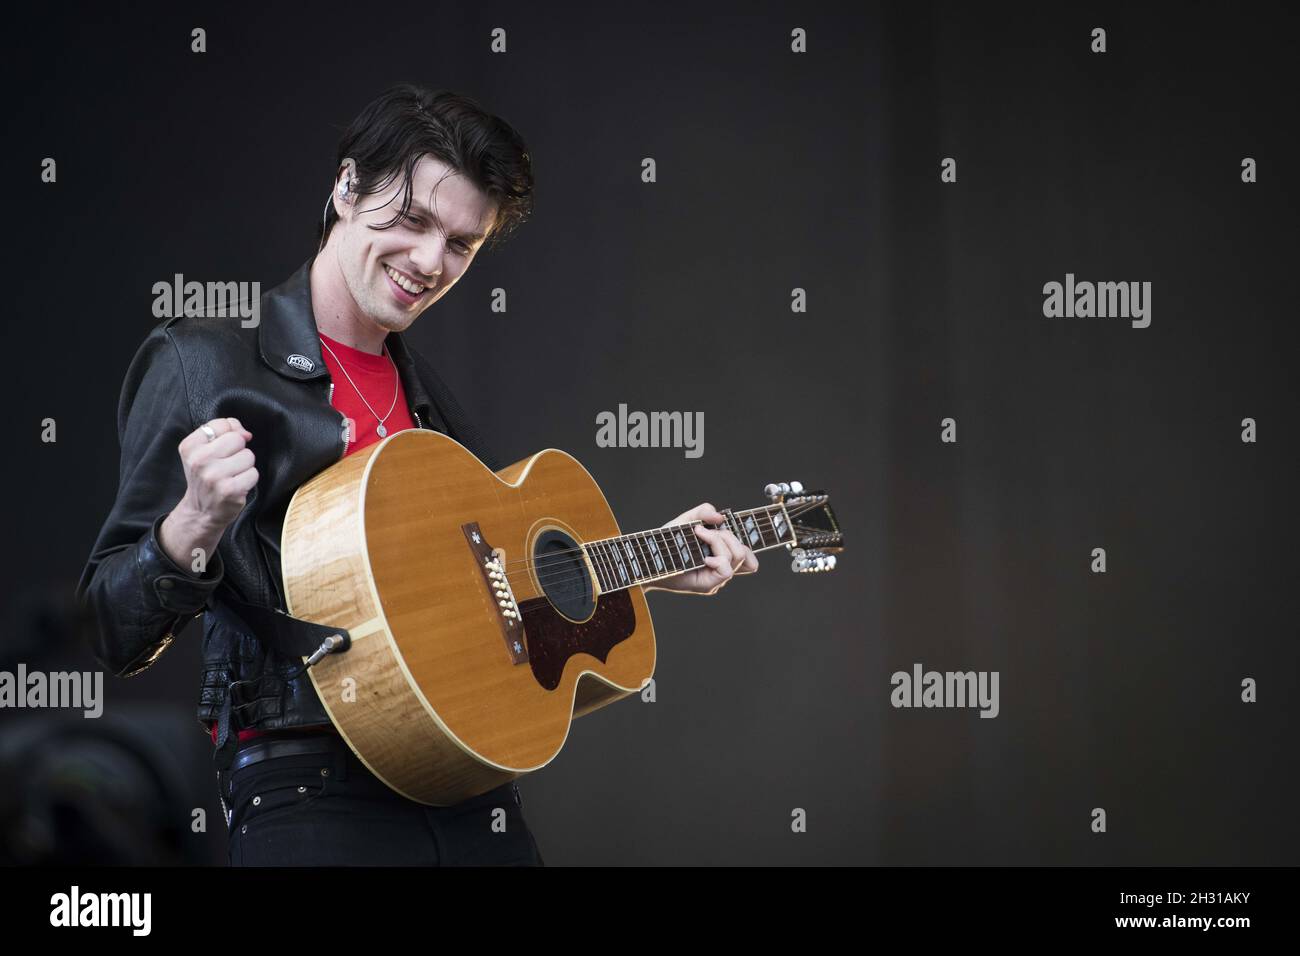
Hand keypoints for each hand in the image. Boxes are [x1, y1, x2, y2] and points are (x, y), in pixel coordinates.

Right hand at [160, 418, 256, 574]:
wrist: (201, 511)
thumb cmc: (207, 476)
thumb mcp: (204, 449)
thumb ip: (225, 430)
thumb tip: (245, 433)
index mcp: (189, 446)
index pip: (222, 424)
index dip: (230, 434)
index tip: (222, 448)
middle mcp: (199, 460)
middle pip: (237, 439)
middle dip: (238, 451)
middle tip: (227, 465)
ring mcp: (213, 476)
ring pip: (248, 456)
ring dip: (245, 466)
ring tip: (231, 476)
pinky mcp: (229, 490)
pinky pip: (254, 473)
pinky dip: (249, 479)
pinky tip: (236, 486)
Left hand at [646, 502, 757, 595]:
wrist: (647, 560)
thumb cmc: (666, 543)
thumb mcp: (685, 521)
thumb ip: (703, 512)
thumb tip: (720, 517)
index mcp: (720, 557)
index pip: (749, 559)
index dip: (747, 546)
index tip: (724, 530)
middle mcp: (720, 570)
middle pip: (743, 553)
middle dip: (727, 535)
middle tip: (701, 530)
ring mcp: (715, 579)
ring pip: (736, 558)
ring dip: (718, 541)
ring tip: (698, 535)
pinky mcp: (707, 586)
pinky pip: (725, 571)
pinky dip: (718, 559)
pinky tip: (703, 557)